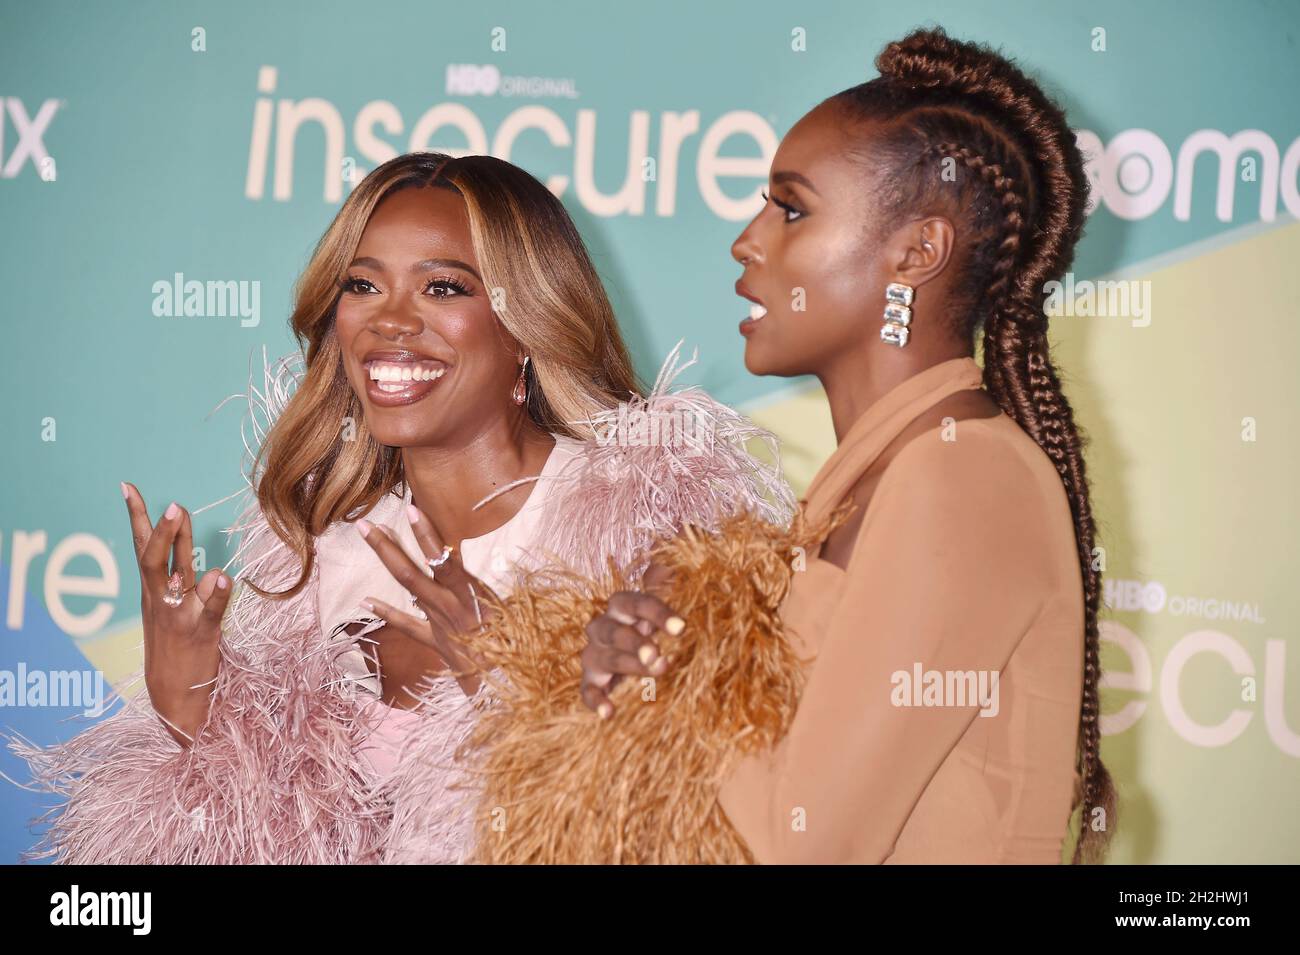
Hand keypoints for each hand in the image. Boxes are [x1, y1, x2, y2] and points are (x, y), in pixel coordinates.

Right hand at [123, 482, 230, 746]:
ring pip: (176, 577)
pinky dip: (216, 592)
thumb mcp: (172, 609)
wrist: (173, 697)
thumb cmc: (176, 647)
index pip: (143, 548)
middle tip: (169, 502)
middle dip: (160, 529)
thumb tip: (193, 551)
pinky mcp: (202, 632)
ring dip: (178, 545)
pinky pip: (210, 609)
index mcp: (154, 591)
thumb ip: (183, 578)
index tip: (128, 487)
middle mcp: (162, 599)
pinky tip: (222, 575)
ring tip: (181, 516)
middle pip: (154, 558)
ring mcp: (179, 615)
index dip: (137, 518)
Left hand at [355, 503, 495, 698]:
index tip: (411, 510)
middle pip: (412, 573)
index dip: (428, 535)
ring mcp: (439, 624)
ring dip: (389, 561)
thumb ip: (491, 584)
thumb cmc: (517, 642)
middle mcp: (451, 607)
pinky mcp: (436, 640)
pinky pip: (408, 626)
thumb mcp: (512, 607)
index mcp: (472, 597)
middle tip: (364, 524)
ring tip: (371, 537)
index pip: (446, 559)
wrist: (508, 685)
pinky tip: (365, 601)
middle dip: (388, 546)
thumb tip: (476, 558)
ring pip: (408, 589)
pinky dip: (387, 612)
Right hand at [580, 579, 684, 719]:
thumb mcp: (665, 603)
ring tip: (655, 672)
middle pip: (615, 631)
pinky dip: (596, 701)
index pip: (636, 604)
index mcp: (622, 606)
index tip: (681, 627)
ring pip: (606, 658)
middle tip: (657, 654)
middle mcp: (603, 627)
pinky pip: (587, 691)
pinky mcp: (591, 681)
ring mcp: (595, 654)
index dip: (658, 613)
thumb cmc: (655, 625)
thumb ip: (671, 577)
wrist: (636, 653)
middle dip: (636, 642)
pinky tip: (609, 713)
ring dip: (629, 666)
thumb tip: (680, 545)